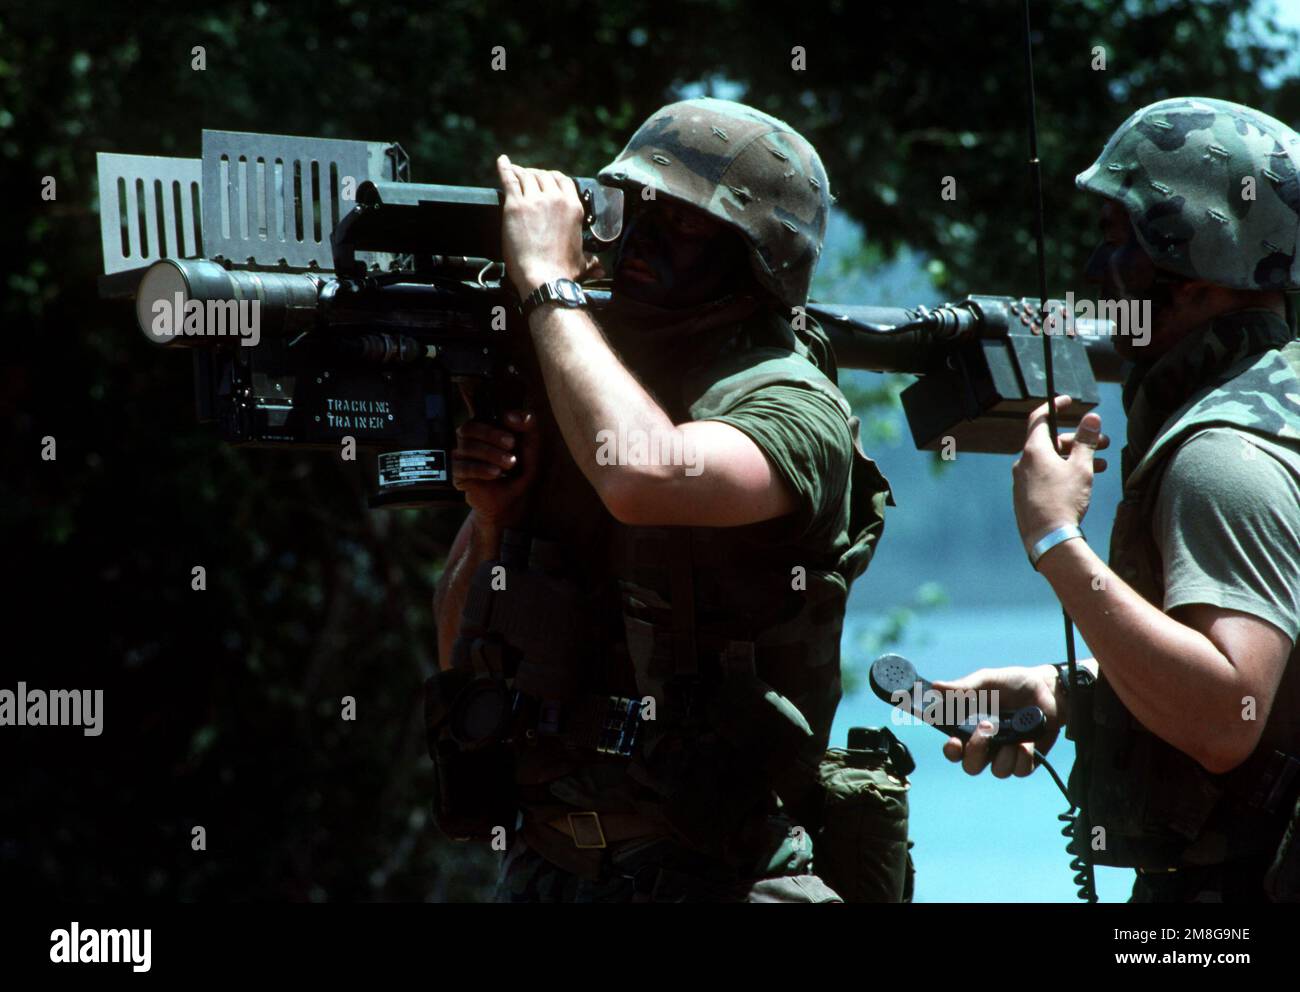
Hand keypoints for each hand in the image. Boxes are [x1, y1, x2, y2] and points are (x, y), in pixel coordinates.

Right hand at [451, 406, 541, 529]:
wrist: (511, 501)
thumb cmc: (520, 472)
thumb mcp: (530, 450)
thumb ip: (528, 428)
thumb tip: (512, 415)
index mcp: (484, 429)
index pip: (483, 416)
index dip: (499, 422)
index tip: (515, 436)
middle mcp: (468, 440)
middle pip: (470, 427)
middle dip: (492, 435)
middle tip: (512, 444)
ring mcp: (460, 456)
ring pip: (467, 446)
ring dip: (491, 453)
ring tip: (510, 463)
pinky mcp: (457, 475)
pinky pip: (463, 467)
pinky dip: (481, 468)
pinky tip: (496, 473)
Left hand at [496, 154, 586, 298]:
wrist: (545, 278)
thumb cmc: (563, 272)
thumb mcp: (582, 262)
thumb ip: (591, 261)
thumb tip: (599, 268)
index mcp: (573, 207)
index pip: (563, 181)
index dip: (552, 178)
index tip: (546, 179)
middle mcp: (555, 199)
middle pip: (543, 176)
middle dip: (535, 174)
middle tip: (528, 176)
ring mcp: (534, 200)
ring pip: (526, 176)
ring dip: (520, 172)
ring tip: (514, 171)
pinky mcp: (515, 206)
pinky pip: (509, 179)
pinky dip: (504, 168)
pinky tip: (502, 161)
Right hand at [933, 664, 1063, 778]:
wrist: (1049, 690)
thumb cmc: (1013, 684)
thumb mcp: (987, 681)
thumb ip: (963, 689)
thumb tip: (936, 687)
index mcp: (971, 728)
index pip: (954, 750)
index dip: (951, 751)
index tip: (954, 742)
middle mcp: (987, 746)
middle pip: (972, 767)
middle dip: (977, 751)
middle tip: (986, 728)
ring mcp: (1007, 754)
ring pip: (998, 771)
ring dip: (1004, 753)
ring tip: (1013, 733)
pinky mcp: (1028, 760)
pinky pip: (1020, 770)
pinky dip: (1023, 756)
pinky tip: (1027, 741)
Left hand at [1012, 395, 1109, 550]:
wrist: (1048, 539)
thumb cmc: (1064, 501)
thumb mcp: (1081, 468)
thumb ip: (1086, 441)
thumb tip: (1092, 417)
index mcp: (1033, 451)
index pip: (1039, 418)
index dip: (1054, 406)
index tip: (1069, 401)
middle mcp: (1023, 463)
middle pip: (1051, 442)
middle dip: (1078, 440)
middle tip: (1103, 442)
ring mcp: (1022, 481)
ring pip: (1050, 461)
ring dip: (1075, 458)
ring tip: (1101, 465)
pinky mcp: (1025, 496)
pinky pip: (1045, 476)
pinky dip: (1063, 473)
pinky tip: (1082, 482)